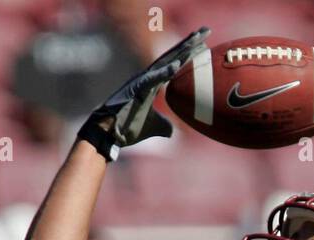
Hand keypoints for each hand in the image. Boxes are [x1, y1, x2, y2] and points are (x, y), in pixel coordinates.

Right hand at [79, 27, 210, 154]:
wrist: (107, 134)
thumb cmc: (126, 127)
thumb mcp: (152, 127)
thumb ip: (163, 125)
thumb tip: (172, 131)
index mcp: (152, 83)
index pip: (174, 64)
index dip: (188, 53)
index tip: (204, 43)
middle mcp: (147, 77)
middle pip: (172, 57)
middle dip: (189, 44)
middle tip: (206, 31)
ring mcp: (140, 81)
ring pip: (164, 62)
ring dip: (182, 51)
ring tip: (198, 40)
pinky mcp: (134, 89)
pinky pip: (152, 79)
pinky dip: (164, 71)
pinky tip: (177, 64)